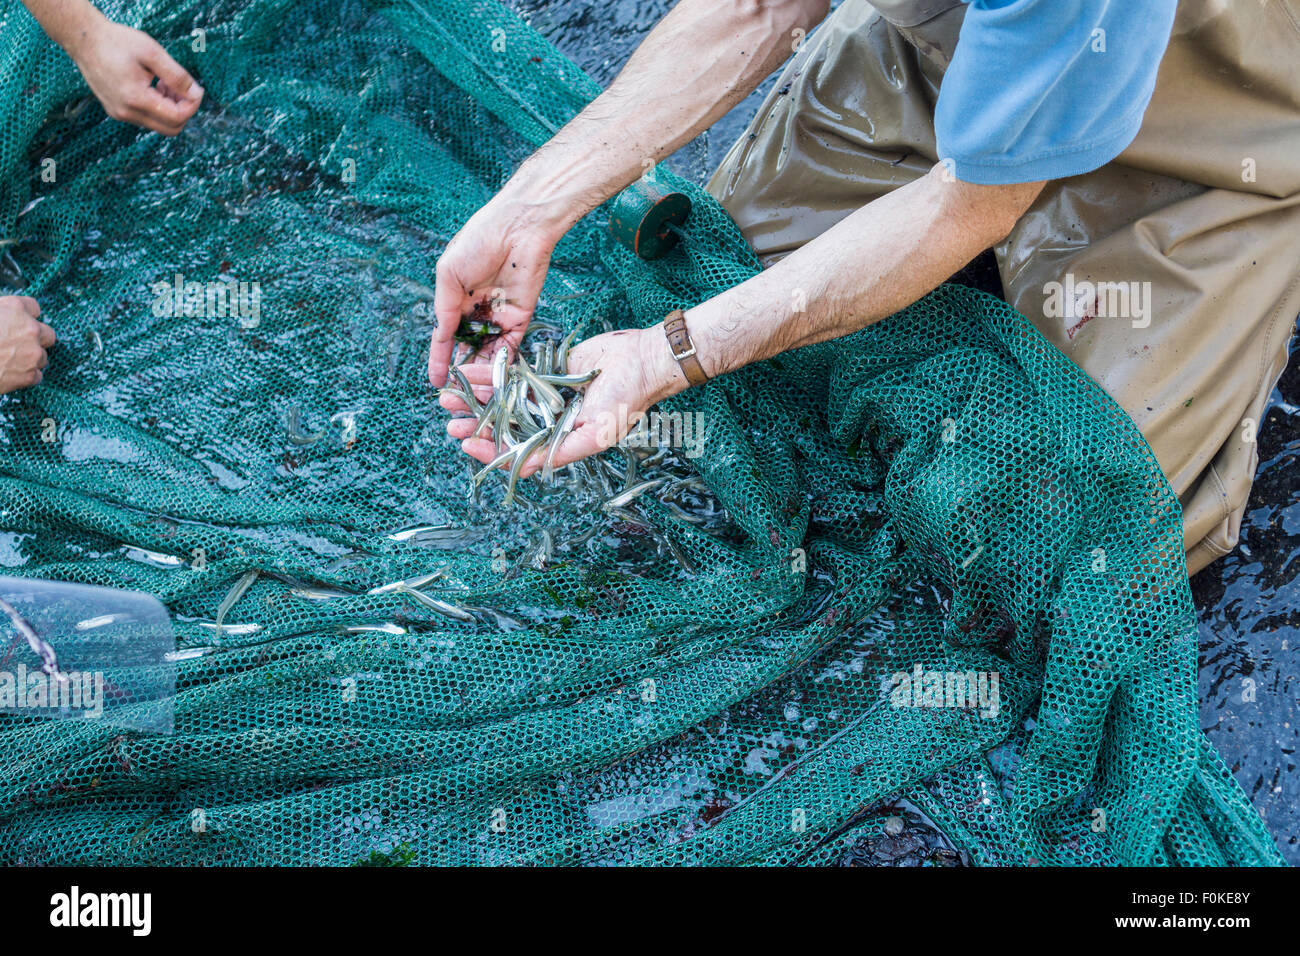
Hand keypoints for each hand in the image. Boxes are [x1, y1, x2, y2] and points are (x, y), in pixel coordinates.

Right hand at [0, 296, 55, 393]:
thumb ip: (1, 313)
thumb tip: (3, 319)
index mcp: (15, 309)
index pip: (34, 307)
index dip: (25, 315)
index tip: (19, 322)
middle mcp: (30, 329)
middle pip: (47, 333)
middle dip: (36, 338)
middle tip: (19, 343)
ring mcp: (33, 353)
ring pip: (42, 356)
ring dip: (30, 358)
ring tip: (10, 360)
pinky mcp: (30, 375)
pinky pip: (36, 375)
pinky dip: (26, 376)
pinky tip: (10, 373)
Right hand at [71, 20, 202, 135]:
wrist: (84, 39)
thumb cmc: (117, 42)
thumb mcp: (152, 53)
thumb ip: (177, 76)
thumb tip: (196, 93)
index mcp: (136, 99)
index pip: (177, 117)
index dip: (193, 105)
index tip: (196, 89)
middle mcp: (126, 112)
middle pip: (171, 128)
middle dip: (183, 110)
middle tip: (182, 88)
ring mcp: (120, 114)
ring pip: (159, 125)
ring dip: (170, 108)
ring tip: (166, 83)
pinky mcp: (116, 111)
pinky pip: (146, 118)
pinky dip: (157, 107)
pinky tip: (154, 86)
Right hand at [428, 198, 560, 386]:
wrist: (518, 228)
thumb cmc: (478, 241)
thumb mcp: (449, 273)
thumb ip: (445, 307)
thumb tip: (441, 335)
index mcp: (457, 299)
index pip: (445, 336)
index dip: (439, 359)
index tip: (434, 381)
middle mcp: (478, 312)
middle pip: (468, 349)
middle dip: (461, 371)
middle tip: (454, 393)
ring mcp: (500, 317)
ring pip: (489, 352)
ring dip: (481, 372)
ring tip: (472, 391)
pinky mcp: (521, 318)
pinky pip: (511, 346)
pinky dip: (502, 363)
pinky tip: (493, 378)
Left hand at [440, 328, 676, 474]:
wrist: (641, 361)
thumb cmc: (625, 402)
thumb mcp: (595, 436)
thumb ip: (561, 453)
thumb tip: (527, 470)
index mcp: (558, 440)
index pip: (517, 451)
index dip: (491, 450)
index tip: (467, 444)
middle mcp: (547, 420)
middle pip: (503, 424)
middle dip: (475, 422)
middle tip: (450, 420)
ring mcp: (544, 394)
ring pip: (502, 398)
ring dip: (476, 397)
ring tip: (447, 396)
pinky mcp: (545, 370)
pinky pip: (512, 373)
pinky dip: (490, 372)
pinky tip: (466, 372)